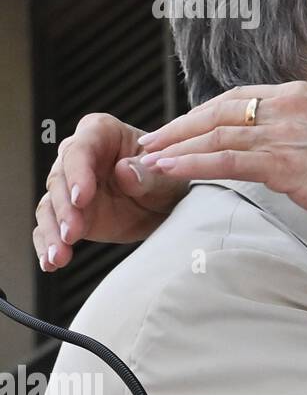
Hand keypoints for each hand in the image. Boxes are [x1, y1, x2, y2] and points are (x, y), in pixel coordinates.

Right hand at [34, 113, 186, 270]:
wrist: (170, 202)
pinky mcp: (69, 213)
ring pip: (51, 206)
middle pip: (61, 179)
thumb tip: (124, 171)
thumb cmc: (169, 176)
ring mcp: (71, 186)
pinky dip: (48, 245)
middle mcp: (79, 156)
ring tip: (59, 255)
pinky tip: (50, 262)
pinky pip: (50, 227)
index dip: (78, 173)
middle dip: (65, 209)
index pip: (81, 150)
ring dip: (53, 231)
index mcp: (101, 133)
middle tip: (73, 232)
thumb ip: (147, 173)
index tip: (83, 198)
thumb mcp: (167, 175)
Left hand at [137, 81, 306, 237]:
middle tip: (149, 143)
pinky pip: (225, 160)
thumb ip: (299, 139)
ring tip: (147, 160)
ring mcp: (286, 133)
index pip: (237, 98)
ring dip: (174, 147)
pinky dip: (190, 164)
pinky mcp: (284, 162)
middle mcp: (289, 106)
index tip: (179, 129)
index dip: (201, 114)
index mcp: (301, 96)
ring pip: (215, 134)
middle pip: (218, 111)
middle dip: (178, 127)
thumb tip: (275, 157)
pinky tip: (169, 170)